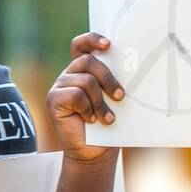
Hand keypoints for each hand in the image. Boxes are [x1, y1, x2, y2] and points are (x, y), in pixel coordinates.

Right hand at [48, 33, 124, 162]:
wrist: (95, 151)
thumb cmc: (108, 124)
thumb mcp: (115, 100)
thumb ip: (116, 83)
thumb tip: (137, 71)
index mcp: (84, 70)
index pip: (82, 45)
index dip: (92, 39)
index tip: (108, 44)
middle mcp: (70, 74)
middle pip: (89, 61)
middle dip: (109, 78)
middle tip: (121, 96)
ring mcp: (60, 86)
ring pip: (86, 80)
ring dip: (101, 101)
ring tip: (107, 118)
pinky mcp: (53, 100)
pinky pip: (75, 95)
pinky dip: (87, 108)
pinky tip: (90, 119)